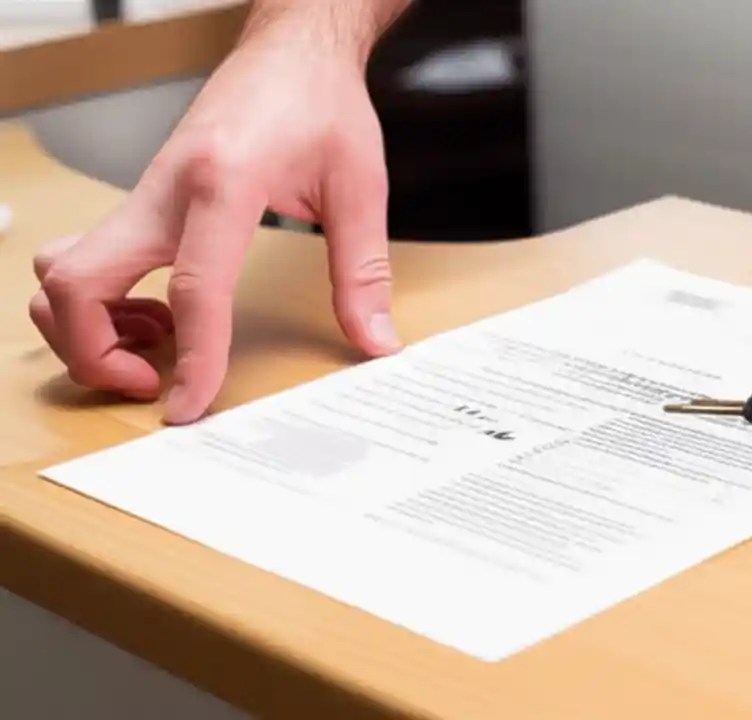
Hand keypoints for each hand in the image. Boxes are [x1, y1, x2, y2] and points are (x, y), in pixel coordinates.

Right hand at [28, 6, 401, 424]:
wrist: (290, 51)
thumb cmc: (321, 105)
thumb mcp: (359, 187)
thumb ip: (363, 270)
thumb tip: (375, 341)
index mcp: (223, 182)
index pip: (193, 287)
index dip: (194, 357)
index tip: (190, 406)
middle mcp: (165, 190)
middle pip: (77, 282)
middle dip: (94, 352)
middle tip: (153, 382)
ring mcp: (143, 195)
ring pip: (62, 270)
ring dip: (86, 326)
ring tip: (155, 346)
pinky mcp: (142, 202)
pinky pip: (86, 259)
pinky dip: (98, 301)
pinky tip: (160, 313)